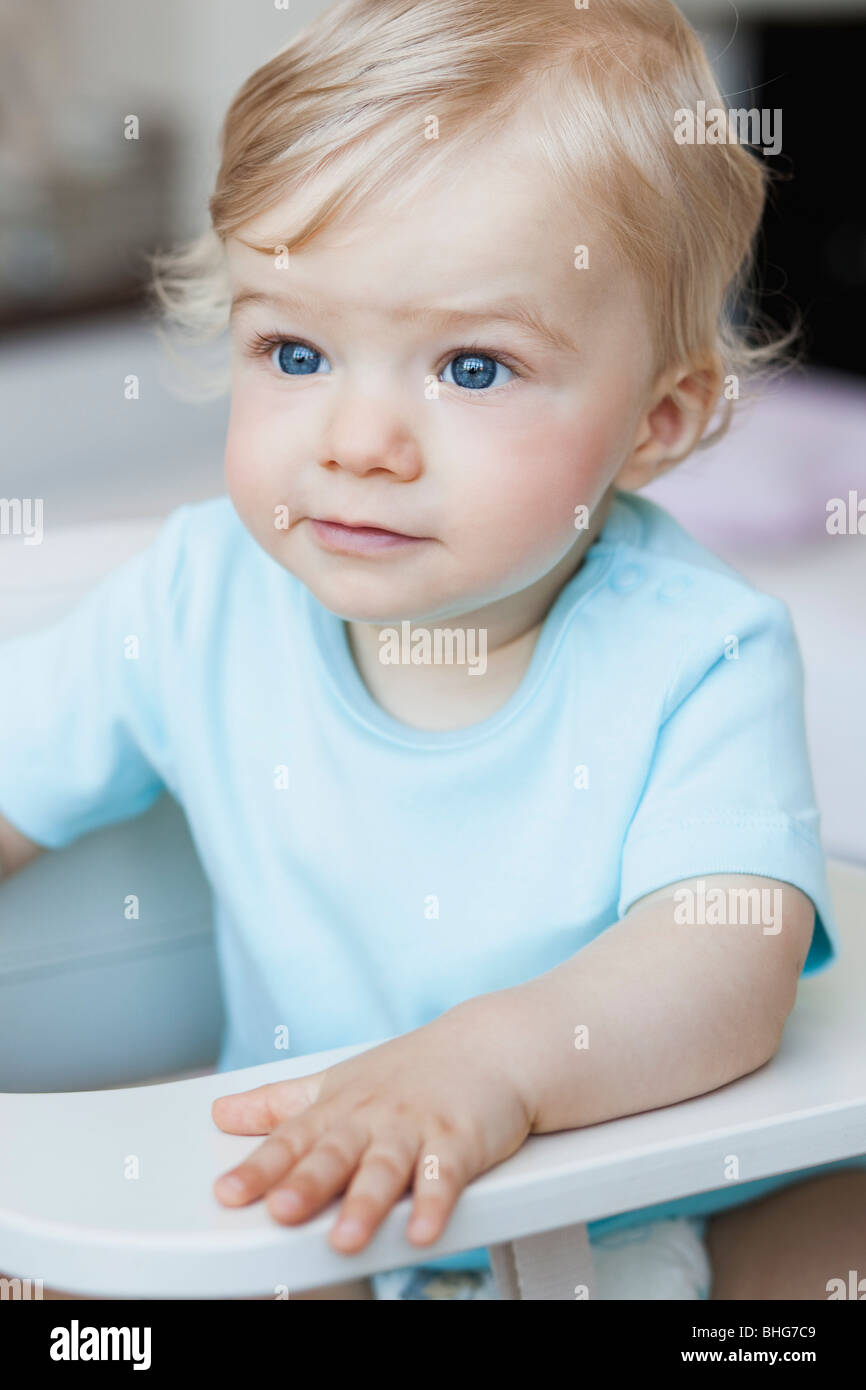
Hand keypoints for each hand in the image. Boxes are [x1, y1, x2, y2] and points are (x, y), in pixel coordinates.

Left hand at [211, 1001, 534, 1254]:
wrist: (492, 1045)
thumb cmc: (411, 1071)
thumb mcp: (338, 1081)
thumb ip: (280, 1104)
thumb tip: (221, 1113)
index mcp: (340, 1107)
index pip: (293, 1139)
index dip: (260, 1168)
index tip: (227, 1194)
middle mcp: (374, 1117)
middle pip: (335, 1153)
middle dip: (307, 1184)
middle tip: (280, 1212)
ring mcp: (417, 1127)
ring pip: (387, 1167)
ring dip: (366, 1203)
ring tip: (345, 1239)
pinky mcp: (462, 1141)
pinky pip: (447, 1176)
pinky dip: (435, 1203)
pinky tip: (422, 1231)